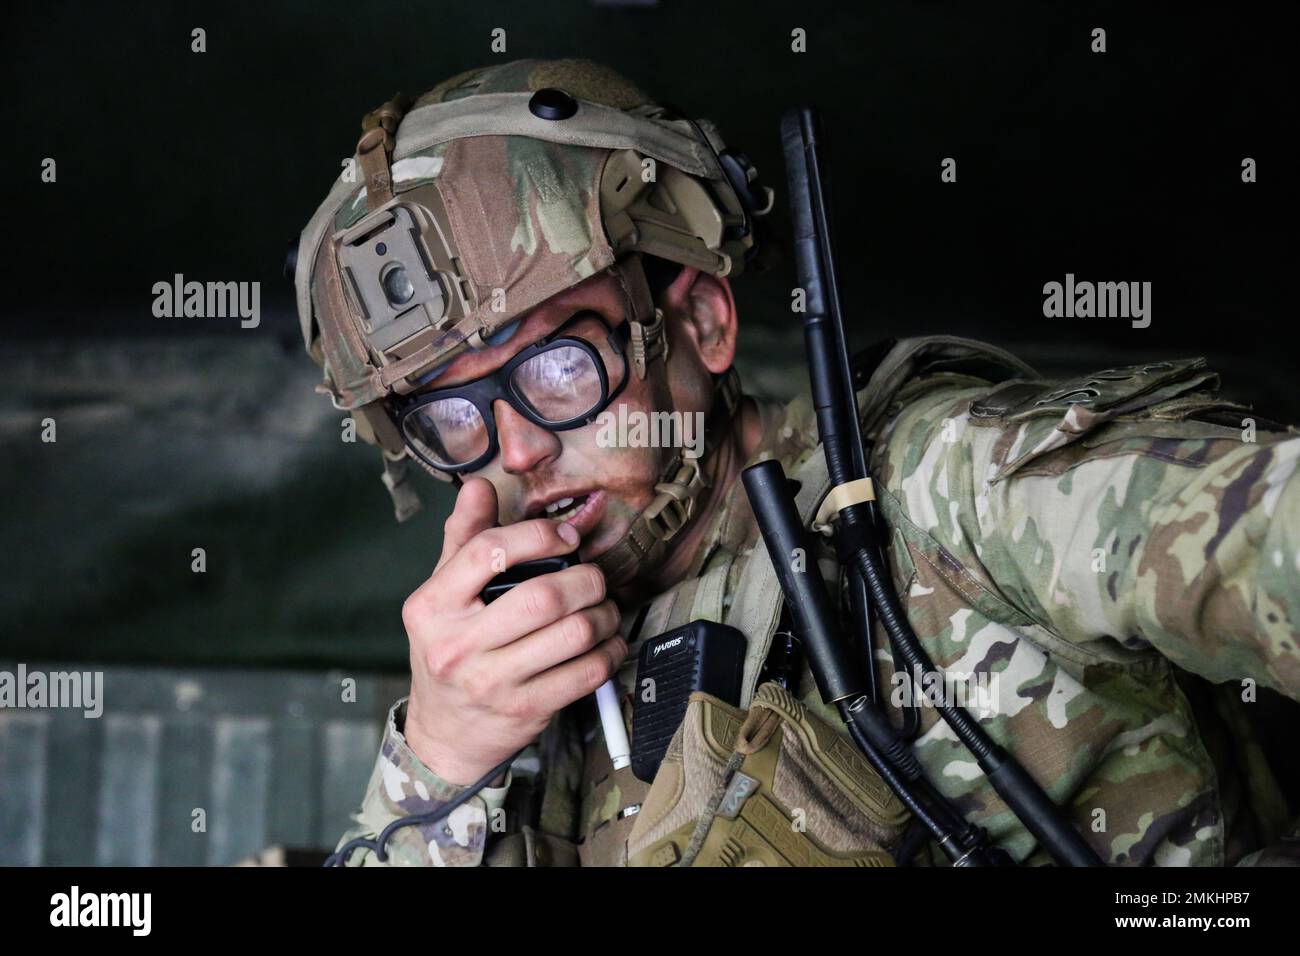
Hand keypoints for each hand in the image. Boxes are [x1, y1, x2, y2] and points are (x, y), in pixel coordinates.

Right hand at [401, 478, 626, 785]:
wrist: (444, 734)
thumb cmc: (448, 650)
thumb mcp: (441, 595)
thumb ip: (462, 538)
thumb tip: (479, 485)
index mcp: (432, 606)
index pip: (488, 551)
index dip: (539, 534)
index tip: (565, 536)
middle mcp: (456, 645)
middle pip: (543, 596)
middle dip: (586, 579)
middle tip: (594, 577)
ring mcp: (491, 682)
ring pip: (573, 634)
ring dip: (604, 615)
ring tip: (604, 608)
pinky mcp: (526, 711)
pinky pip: (587, 673)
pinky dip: (610, 651)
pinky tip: (607, 642)